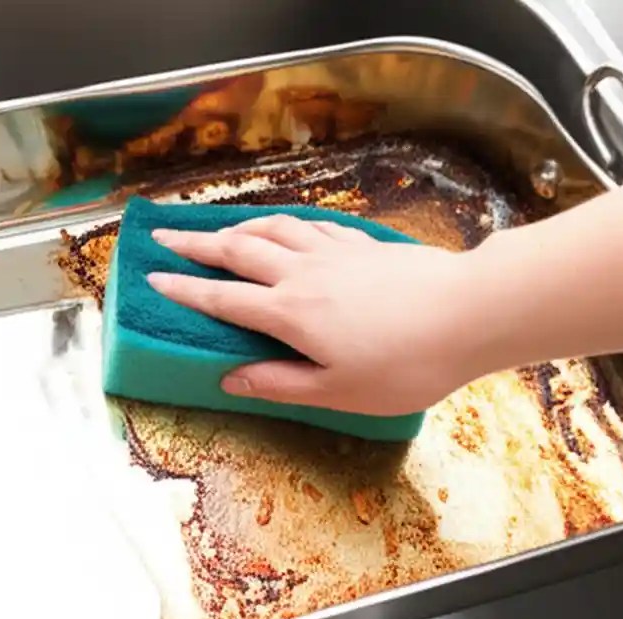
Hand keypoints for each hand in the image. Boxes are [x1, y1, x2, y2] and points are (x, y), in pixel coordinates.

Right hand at [147, 215, 485, 415]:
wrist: (469, 313)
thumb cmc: (405, 364)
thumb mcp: (337, 392)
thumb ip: (279, 382)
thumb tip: (229, 379)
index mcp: (289, 313)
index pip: (222, 297)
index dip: (183, 289)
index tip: (152, 279)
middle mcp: (302, 274)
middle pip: (238, 251)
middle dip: (195, 244)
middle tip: (163, 236)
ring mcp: (334, 253)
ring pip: (273, 230)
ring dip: (237, 227)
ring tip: (218, 230)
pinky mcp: (363, 244)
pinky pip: (311, 225)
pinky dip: (285, 223)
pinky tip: (285, 228)